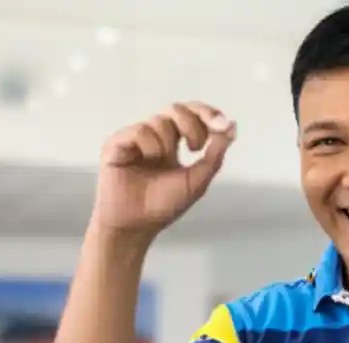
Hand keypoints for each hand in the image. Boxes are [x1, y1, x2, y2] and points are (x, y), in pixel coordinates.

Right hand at [90, 101, 236, 241]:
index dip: (206, 113)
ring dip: (168, 144)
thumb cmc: (162, 207)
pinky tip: (145, 163)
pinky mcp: (117, 143)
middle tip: (195, 148)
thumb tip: (231, 126)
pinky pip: (141, 130)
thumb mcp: (197, 180)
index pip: (191, 115)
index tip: (222, 124)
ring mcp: (135, 139)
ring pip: (160, 121)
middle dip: (191, 125)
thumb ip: (214, 154)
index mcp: (172, 143)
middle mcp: (154, 137)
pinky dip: (150, 147)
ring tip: (161, 164)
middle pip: (177, 109)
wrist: (136, 225)